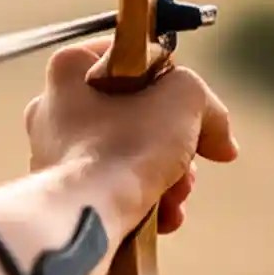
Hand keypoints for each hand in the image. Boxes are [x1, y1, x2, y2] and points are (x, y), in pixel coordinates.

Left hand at [24, 39, 237, 232]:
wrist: (89, 215)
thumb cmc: (127, 147)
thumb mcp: (184, 99)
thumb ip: (206, 103)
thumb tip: (221, 138)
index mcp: (70, 69)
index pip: (132, 57)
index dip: (171, 81)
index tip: (190, 107)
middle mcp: (53, 106)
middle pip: (135, 113)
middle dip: (174, 143)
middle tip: (190, 161)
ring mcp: (53, 152)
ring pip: (128, 154)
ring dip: (166, 176)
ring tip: (177, 197)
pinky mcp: (63, 191)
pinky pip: (113, 186)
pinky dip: (144, 199)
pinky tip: (163, 217)